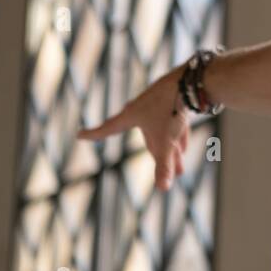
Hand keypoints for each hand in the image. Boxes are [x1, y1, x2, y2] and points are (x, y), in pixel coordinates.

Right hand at [77, 68, 190, 191]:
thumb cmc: (170, 111)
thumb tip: (163, 188)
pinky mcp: (174, 99)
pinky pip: (173, 123)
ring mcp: (158, 102)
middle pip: (148, 139)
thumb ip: (164, 166)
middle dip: (158, 158)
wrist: (190, 82)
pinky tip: (184, 148)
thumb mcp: (165, 143)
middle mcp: (141, 108)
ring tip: (181, 169)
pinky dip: (178, 138)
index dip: (94, 134)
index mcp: (130, 116)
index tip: (79, 135)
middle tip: (163, 174)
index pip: (108, 129)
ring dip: (172, 152)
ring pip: (163, 133)